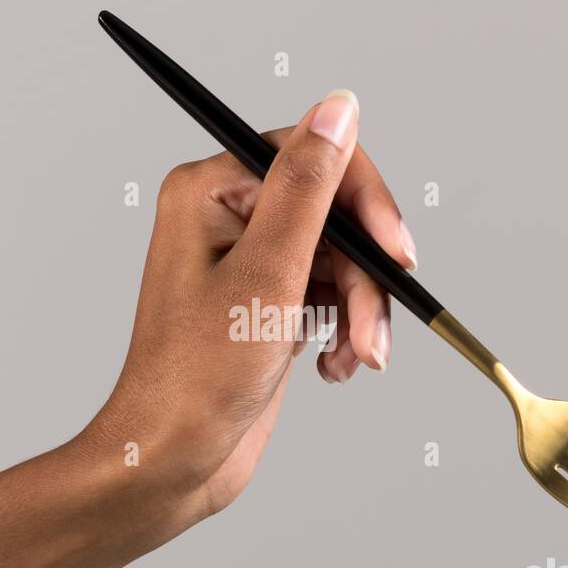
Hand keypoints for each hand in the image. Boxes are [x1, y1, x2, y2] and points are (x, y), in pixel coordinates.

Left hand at [86, 90, 418, 520]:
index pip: (314, 160)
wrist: (170, 461)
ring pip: (342, 261)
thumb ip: (308, 188)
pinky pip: (332, 296)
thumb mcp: (266, 274)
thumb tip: (339, 107)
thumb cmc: (195, 378)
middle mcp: (229, 219)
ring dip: (360, 312)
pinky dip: (345, 331)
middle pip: (337, 217)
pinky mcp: (268, 305)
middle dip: (364, 277)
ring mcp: (250, 264)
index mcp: (212, 193)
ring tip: (354, 359)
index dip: (366, 203)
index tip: (397, 253)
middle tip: (372, 331)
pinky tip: (333, 367)